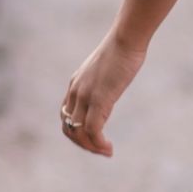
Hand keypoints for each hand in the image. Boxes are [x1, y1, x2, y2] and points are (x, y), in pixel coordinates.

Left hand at [59, 30, 144, 158]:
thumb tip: (112, 82)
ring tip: (106, 152)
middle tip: (100, 150)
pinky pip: (92, 130)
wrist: (126, 39)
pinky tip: (109, 147)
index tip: (93, 138)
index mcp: (75, 84)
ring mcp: (85, 96)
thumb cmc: (122, 49)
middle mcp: (75, 92)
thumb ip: (103, 80)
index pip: (66, 116)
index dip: (76, 131)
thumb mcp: (107, 68)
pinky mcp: (99, 100)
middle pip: (68, 128)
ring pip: (78, 133)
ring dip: (91, 147)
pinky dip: (98, 143)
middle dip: (83, 143)